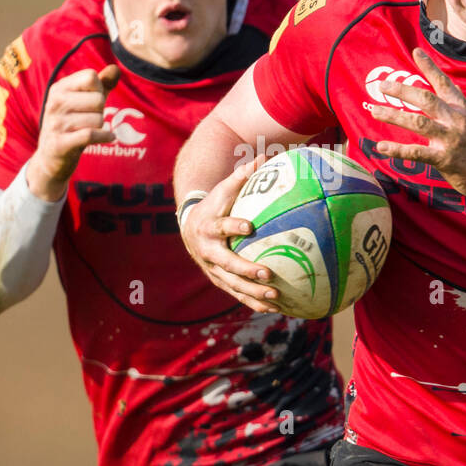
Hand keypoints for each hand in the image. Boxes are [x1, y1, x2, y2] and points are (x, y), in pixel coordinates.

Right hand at [27, 64, 120, 200]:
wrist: (50, 158)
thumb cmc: (73, 125)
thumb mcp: (85, 102)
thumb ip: (102, 84)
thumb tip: (116, 68)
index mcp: (58, 88)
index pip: (91, 77)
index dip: (99, 90)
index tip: (91, 101)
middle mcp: (54, 103)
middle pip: (98, 99)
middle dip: (100, 111)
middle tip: (89, 120)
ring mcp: (55, 123)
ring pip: (98, 119)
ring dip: (100, 127)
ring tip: (88, 130)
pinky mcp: (59, 143)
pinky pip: (91, 134)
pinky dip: (105, 137)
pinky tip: (109, 137)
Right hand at [179, 154, 281, 313]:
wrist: (189, 227)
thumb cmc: (214, 205)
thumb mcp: (223, 190)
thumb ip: (242, 176)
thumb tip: (264, 157)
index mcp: (209, 227)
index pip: (221, 226)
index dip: (233, 225)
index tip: (250, 225)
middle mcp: (208, 251)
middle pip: (226, 263)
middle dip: (246, 270)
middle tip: (267, 273)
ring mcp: (212, 269)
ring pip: (232, 284)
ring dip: (253, 292)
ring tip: (275, 297)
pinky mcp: (219, 280)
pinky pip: (237, 294)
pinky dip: (254, 302)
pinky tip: (275, 308)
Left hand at [368, 48, 465, 202]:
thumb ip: (457, 107)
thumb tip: (446, 89)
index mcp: (462, 109)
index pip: (444, 83)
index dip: (429, 67)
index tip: (415, 52)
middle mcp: (456, 120)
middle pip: (425, 99)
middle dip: (402, 90)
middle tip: (383, 85)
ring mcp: (450, 139)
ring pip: (417, 123)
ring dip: (394, 116)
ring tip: (375, 112)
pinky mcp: (444, 158)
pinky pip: (416, 152)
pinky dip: (397, 149)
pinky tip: (381, 147)